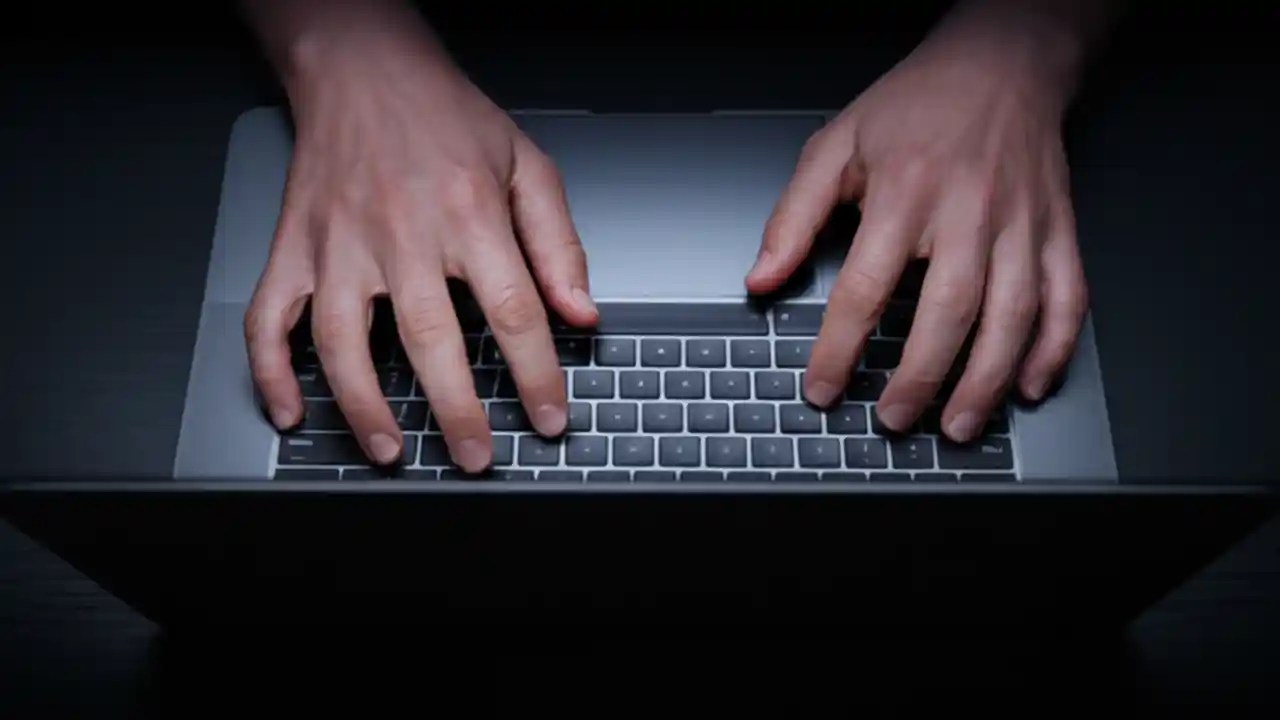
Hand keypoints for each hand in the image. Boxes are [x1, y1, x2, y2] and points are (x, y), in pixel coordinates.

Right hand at [243, 11, 596, 470]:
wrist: (363, 69)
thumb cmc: (446, 118)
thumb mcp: (526, 165)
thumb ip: (558, 244)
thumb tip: (581, 314)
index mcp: (468, 211)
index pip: (513, 310)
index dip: (536, 374)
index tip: (550, 418)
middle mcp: (400, 231)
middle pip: (430, 338)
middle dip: (456, 410)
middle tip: (475, 458)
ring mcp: (338, 243)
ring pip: (342, 340)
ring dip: (363, 405)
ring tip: (390, 451)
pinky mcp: (293, 247)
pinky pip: (269, 317)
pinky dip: (271, 370)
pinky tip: (291, 411)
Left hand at [746, 15, 1089, 442]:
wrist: (1001, 64)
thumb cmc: (916, 106)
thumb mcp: (835, 147)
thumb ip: (794, 216)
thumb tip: (761, 279)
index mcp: (904, 193)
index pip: (865, 287)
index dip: (839, 348)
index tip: (821, 389)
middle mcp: (967, 212)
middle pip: (947, 311)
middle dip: (919, 378)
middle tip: (893, 421)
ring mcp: (1021, 224)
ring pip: (1013, 316)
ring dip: (985, 381)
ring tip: (956, 425)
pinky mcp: (1059, 230)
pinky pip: (1067, 299)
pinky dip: (1052, 350)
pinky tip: (1028, 387)